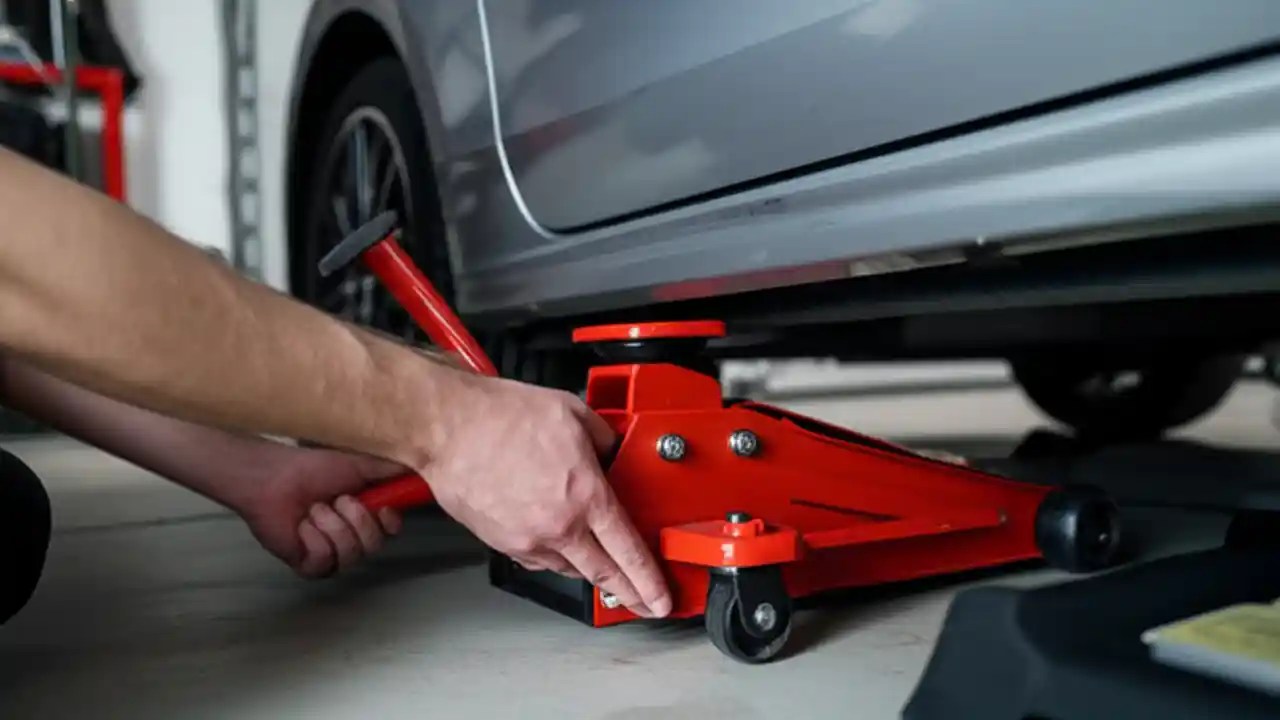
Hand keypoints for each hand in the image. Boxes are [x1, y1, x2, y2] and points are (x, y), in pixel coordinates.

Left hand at [240, 447, 404, 577]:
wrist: (273, 478)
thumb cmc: (313, 468)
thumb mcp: (361, 464)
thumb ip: (391, 471)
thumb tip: (422, 472)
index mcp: (365, 514)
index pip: (391, 530)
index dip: (391, 524)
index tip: (385, 508)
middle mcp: (351, 536)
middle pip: (374, 546)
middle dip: (358, 521)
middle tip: (338, 499)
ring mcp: (330, 553)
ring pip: (352, 555)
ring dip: (334, 527)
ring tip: (315, 509)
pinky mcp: (309, 565)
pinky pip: (326, 562)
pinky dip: (315, 540)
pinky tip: (302, 526)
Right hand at [426, 373, 672, 617]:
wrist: (449, 428)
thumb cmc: (502, 417)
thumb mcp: (573, 413)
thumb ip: (604, 439)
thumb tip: (614, 452)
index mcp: (585, 495)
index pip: (629, 550)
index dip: (649, 580)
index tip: (661, 597)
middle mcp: (559, 525)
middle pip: (604, 574)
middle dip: (630, 594)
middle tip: (643, 604)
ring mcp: (529, 538)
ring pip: (570, 568)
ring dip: (590, 572)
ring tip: (604, 570)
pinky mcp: (503, 542)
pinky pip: (539, 560)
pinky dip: (555, 559)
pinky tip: (561, 549)